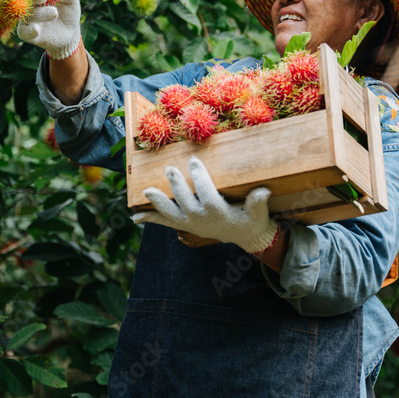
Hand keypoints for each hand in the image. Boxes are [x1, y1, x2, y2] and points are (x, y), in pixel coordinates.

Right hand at [17, 0, 80, 59]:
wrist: (70, 33)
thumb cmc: (68, 11)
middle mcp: (28, 4)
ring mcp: (26, 19)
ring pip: (27, 15)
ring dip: (39, 14)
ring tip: (54, 13)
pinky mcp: (27, 34)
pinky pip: (23, 32)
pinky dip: (29, 30)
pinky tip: (36, 30)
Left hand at [133, 156, 278, 253]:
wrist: (244, 236)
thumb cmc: (251, 219)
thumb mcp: (258, 213)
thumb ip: (258, 203)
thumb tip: (263, 192)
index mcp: (218, 214)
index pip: (207, 194)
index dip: (199, 178)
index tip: (194, 161)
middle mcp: (201, 220)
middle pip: (185, 202)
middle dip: (176, 185)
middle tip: (169, 169)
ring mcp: (190, 224)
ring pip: (170, 214)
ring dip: (157, 203)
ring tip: (146, 191)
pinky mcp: (184, 225)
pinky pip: (165, 222)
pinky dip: (150, 219)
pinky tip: (134, 217)